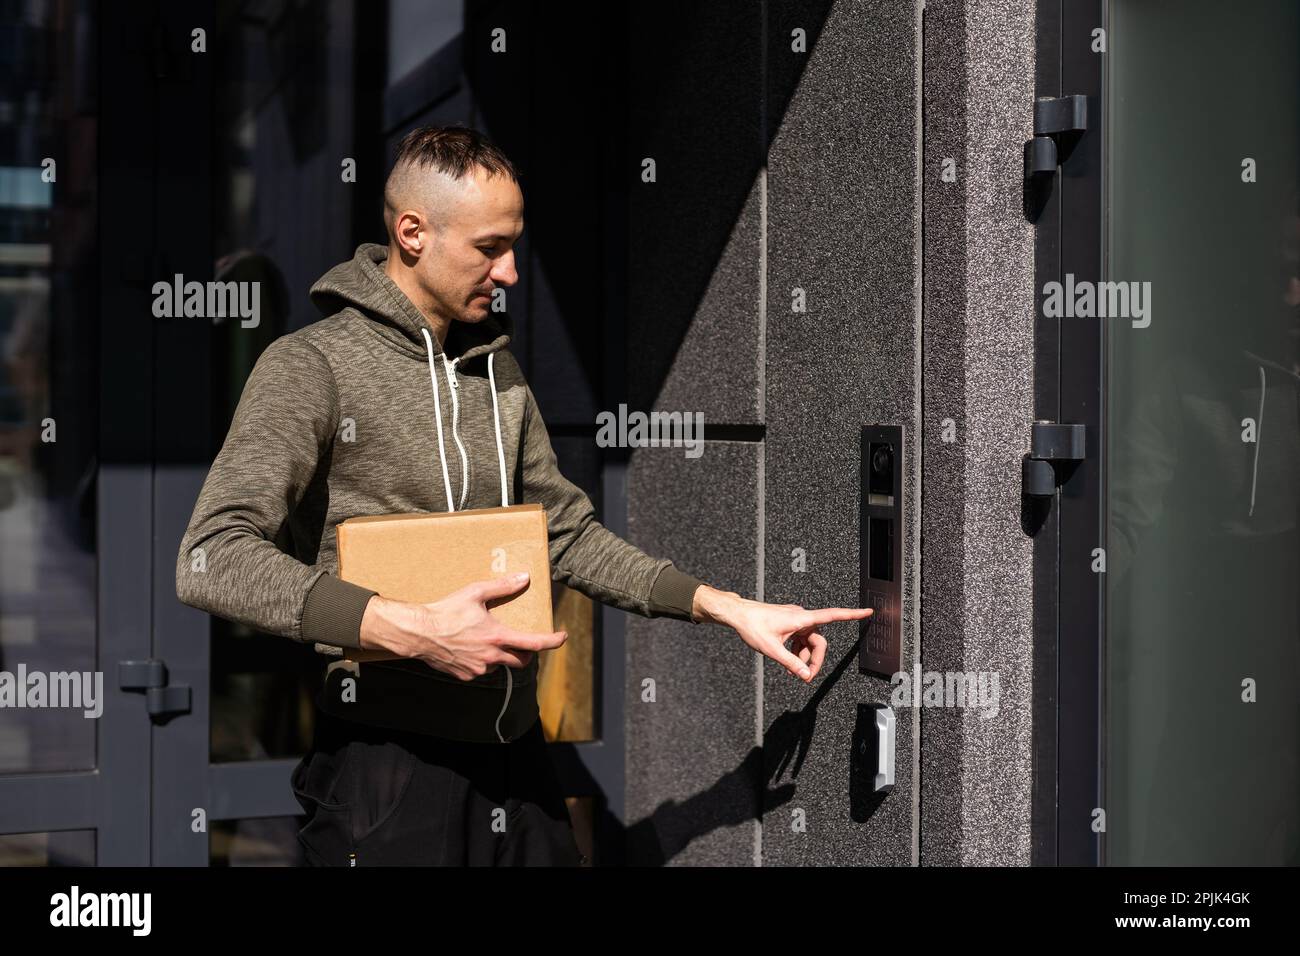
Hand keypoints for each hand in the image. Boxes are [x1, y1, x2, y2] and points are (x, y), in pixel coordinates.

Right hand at [359, 572, 567, 680]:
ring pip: (499, 666)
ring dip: (500, 656)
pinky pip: (481, 671)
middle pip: (521, 661)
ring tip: (486, 640)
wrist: (419, 633)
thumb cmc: (446, 611)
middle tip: (523, 642)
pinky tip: (470, 648)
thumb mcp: (475, 593)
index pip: (534, 643)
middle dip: (527, 653)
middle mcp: (491, 658)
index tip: (562, 636)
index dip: (553, 641)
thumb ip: (502, 587)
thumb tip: (524, 578)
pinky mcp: (466, 676)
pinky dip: (482, 661)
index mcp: (498, 637)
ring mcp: (478, 670)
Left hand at [692, 585, 872, 682]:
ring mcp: (795, 620)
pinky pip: (800, 639)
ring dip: (803, 657)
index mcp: (801, 619)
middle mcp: (801, 617)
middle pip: (819, 641)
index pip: (833, 615)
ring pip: (809, 642)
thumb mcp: (772, 650)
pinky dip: (796, 651)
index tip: (868, 611)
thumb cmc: (753, 626)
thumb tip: (804, 675)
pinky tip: (787, 661)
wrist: (738, 615)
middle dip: (814, 660)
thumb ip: (790, 663)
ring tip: (790, 670)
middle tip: (805, 677)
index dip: (852, 615)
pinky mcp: (789, 623)